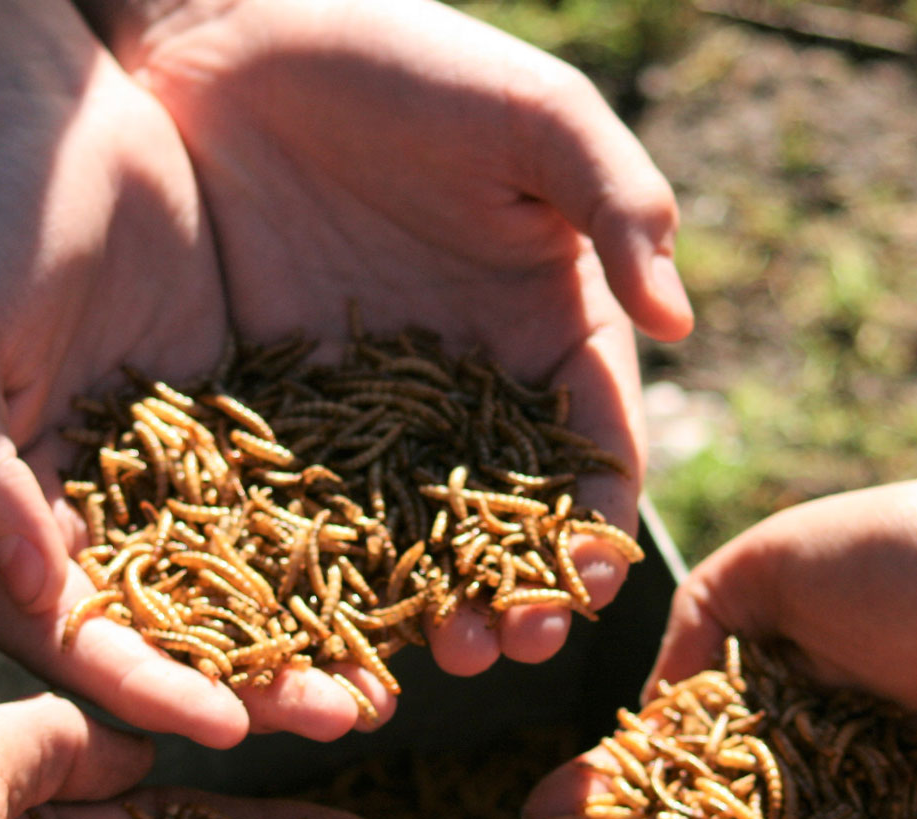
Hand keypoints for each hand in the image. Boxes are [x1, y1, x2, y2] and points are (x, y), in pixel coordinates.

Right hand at [0, 5, 393, 743]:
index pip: (73, 641)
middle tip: (348, 718)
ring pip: (235, 589)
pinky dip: (329, 554)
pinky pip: (276, 512)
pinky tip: (403, 583)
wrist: (31, 117)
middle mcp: (70, 527)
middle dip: (254, 686)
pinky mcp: (212, 435)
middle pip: (166, 638)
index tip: (231, 727)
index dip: (149, 689)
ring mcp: (148, 485)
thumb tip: (37, 598)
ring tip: (386, 682)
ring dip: (305, 640)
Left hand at [98, 0, 693, 676]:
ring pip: (410, 532)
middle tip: (503, 650)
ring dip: (428, 603)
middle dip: (513, 592)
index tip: (589, 586)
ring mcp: (372, 405)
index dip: (597, 522)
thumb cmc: (402, 56)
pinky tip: (320, 625)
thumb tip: (686, 324)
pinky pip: (308, 504)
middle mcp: (469, 384)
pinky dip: (322, 573)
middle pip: (504, 515)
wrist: (230, 30)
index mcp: (549, 326)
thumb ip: (618, 203)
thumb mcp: (532, 113)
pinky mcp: (281, 408)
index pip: (592, 446)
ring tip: (430, 658)